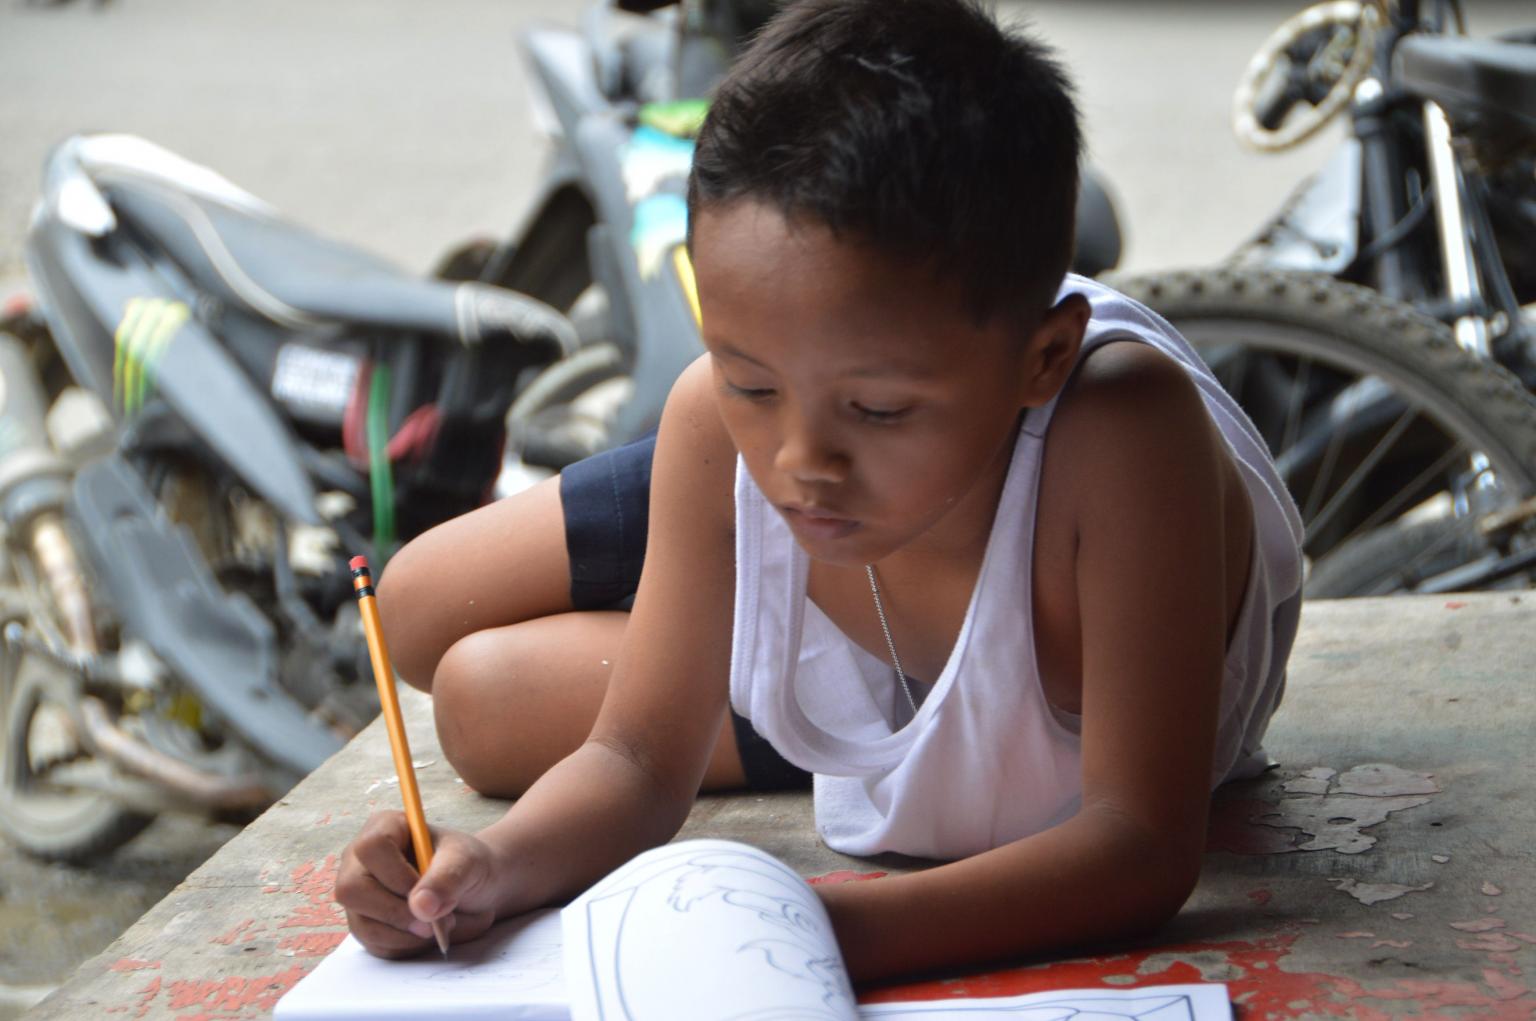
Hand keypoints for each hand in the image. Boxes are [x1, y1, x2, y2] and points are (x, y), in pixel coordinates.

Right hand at [335, 811, 502, 957]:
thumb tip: (419, 905)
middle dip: (396, 913)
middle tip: (433, 923)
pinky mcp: (365, 923)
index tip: (426, 893)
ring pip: (362, 923)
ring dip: (406, 934)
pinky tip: (427, 934)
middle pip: (352, 889)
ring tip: (440, 925)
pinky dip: (405, 946)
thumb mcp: (468, 862)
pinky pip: (374, 945)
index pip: (371, 848)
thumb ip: (447, 877)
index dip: (397, 876)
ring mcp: (360, 894)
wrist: (474, 890)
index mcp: (385, 828)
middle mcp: (361, 860)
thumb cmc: (468, 865)